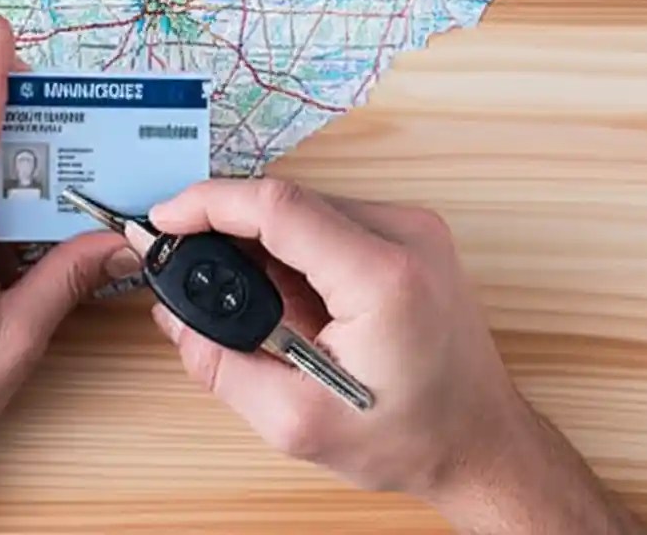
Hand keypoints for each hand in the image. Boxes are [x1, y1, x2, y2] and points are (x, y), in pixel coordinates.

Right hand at [148, 178, 646, 533]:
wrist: (482, 444)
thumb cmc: (410, 436)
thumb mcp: (295, 422)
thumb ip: (221, 365)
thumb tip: (173, 317)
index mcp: (383, 277)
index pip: (277, 206)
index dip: (209, 204)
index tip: (164, 221)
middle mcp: (406, 235)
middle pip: (286, 202)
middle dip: (226, 231)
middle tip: (192, 275)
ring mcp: (413, 229)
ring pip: (303, 209)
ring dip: (262, 246)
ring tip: (258, 309)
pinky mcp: (410, 234)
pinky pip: (327, 221)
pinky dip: (292, 251)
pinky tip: (291, 302)